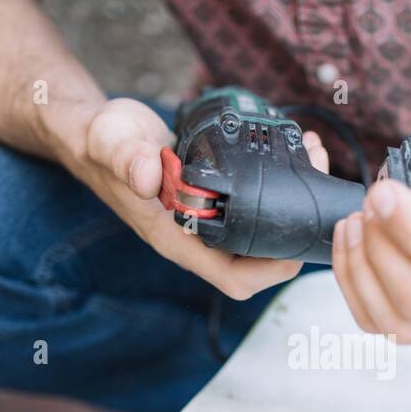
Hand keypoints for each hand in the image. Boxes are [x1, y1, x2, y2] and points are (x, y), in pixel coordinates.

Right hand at [81, 98, 328, 300]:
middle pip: (260, 261)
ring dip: (293, 203)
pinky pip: (255, 204)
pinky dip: (279, 183)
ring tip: (312, 155)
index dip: (271, 272)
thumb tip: (149, 177)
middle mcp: (198, 234)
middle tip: (313, 183)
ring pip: (262, 229)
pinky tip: (292, 149)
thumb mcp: (112, 144)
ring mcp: (208, 218)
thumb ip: (127, 159)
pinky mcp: (214, 195)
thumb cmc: (102, 144)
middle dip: (295, 232)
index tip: (296, 239)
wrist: (97, 132)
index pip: (235, 279)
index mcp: (177, 238)